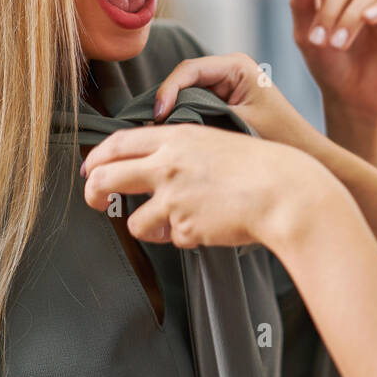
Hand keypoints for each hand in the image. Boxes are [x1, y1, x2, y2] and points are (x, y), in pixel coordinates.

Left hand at [79, 123, 339, 250]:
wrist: (284, 192)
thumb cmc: (261, 167)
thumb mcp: (216, 142)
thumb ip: (183, 150)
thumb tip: (155, 164)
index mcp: (177, 138)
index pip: (120, 141)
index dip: (99, 156)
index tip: (92, 168)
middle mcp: (168, 164)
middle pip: (107, 176)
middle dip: (94, 192)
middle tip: (95, 201)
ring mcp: (172, 197)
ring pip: (134, 221)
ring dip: (150, 226)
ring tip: (176, 223)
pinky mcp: (182, 226)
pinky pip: (171, 239)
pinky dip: (184, 237)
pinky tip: (208, 226)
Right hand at [153, 52, 323, 152]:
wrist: (304, 152)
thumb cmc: (280, 137)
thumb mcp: (239, 123)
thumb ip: (203, 117)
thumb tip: (165, 123)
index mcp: (237, 66)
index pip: (189, 70)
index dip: (168, 90)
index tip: (157, 115)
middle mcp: (229, 69)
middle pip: (183, 80)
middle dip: (166, 102)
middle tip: (151, 128)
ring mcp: (226, 84)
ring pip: (185, 93)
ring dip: (173, 112)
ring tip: (157, 134)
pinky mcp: (223, 100)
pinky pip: (194, 104)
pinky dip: (183, 118)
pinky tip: (173, 136)